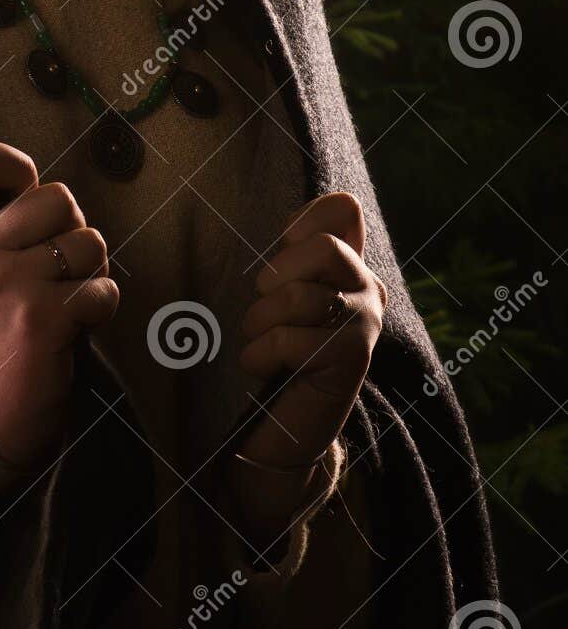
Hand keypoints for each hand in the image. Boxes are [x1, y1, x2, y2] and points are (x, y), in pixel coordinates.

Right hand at [0, 139, 118, 501]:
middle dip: (72, 228)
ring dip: (91, 270)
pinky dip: (101, 307)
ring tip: (61, 301)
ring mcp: (2, 286)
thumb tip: (20, 170)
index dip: (10, 162)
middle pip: (56, 196)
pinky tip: (72, 328)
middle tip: (53, 270)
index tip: (25, 189)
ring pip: (89, 240)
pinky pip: (104, 287)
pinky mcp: (41, 319)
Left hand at [215, 191, 386, 552]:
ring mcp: (365, 324)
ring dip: (259, 325)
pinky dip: (260, 355)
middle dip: (275, 281)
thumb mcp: (282, 290)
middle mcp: (369, 288)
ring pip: (297, 296)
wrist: (284, 426)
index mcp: (352, 264)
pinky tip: (265, 370)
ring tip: (263, 346)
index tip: (278, 270)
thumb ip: (302, 248)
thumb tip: (342, 202)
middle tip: (266, 313)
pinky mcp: (351, 360)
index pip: (340, 210)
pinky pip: (289, 339)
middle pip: (322, 248)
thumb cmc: (276, 349)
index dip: (300, 228)